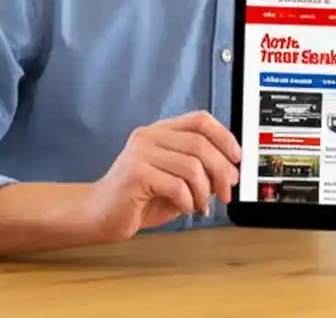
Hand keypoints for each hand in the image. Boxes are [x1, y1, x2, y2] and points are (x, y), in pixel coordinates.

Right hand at [82, 111, 241, 241]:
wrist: (99, 215)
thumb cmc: (139, 198)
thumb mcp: (175, 179)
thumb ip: (199, 170)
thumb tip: (230, 172)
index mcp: (160, 131)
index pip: (200, 120)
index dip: (225, 137)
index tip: (236, 158)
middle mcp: (149, 136)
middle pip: (201, 144)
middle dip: (221, 170)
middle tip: (227, 191)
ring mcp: (140, 153)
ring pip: (192, 166)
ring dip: (204, 191)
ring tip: (200, 205)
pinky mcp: (135, 175)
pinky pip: (177, 186)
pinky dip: (188, 201)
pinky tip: (185, 208)